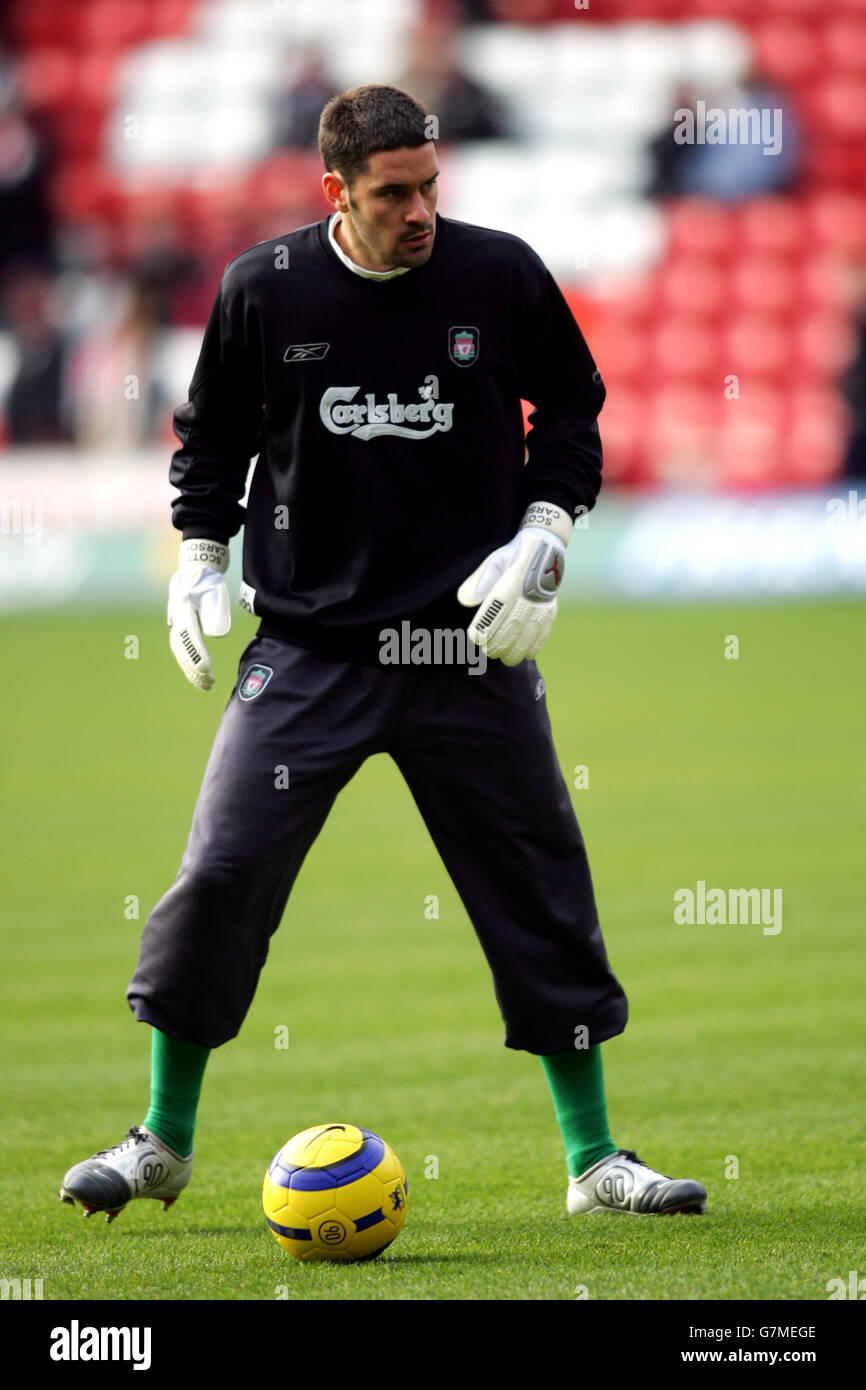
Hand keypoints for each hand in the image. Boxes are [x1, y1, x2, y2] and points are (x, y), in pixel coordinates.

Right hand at [167, 539, 230, 690]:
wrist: (196, 567)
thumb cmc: (208, 579)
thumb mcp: (214, 590)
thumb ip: (215, 611)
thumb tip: (215, 636)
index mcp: (183, 610)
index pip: (190, 638)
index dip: (197, 656)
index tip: (207, 670)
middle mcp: (176, 619)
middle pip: (182, 649)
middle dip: (194, 669)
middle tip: (209, 684)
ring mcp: (176, 623)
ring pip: (181, 652)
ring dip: (192, 671)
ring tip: (206, 685)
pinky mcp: (181, 627)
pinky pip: (182, 650)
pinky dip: (190, 664)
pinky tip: (199, 675)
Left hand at [457, 502, 571, 665]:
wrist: (546, 546)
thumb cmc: (513, 555)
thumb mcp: (494, 561)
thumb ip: (478, 581)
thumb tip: (463, 601)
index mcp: (511, 582)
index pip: (496, 608)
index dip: (485, 625)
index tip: (474, 638)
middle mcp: (527, 594)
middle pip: (512, 625)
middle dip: (499, 643)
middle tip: (488, 653)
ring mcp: (541, 602)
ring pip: (529, 631)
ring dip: (517, 649)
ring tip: (506, 660)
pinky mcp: (551, 607)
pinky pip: (545, 629)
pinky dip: (536, 644)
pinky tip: (528, 654)